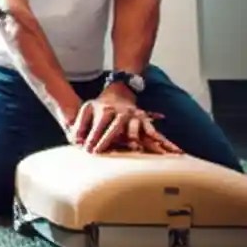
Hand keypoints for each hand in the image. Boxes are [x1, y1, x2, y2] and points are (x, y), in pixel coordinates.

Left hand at [68, 93, 183, 154]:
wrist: (119, 93)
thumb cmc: (99, 106)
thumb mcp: (87, 110)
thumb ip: (80, 124)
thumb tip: (75, 140)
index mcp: (106, 111)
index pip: (99, 126)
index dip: (95, 138)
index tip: (90, 150)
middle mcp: (122, 114)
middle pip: (117, 128)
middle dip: (110, 141)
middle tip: (107, 153)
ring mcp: (135, 117)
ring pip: (138, 129)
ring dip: (139, 140)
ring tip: (139, 151)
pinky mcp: (144, 121)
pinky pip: (153, 132)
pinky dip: (161, 140)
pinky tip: (171, 149)